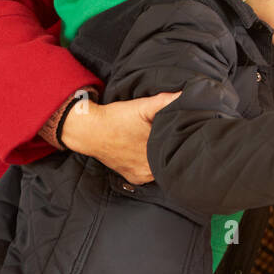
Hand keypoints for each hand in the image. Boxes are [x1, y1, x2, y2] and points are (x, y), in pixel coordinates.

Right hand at [60, 92, 181, 185]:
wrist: (88, 131)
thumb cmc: (116, 118)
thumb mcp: (141, 106)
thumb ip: (165, 101)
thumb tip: (184, 95)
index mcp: (156, 152)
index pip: (180, 149)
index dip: (182, 140)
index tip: (181, 132)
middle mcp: (149, 168)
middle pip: (169, 159)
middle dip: (172, 148)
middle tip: (170, 136)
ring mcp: (141, 175)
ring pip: (160, 168)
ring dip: (160, 157)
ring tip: (156, 143)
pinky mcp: (133, 177)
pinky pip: (148, 174)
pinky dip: (150, 165)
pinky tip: (148, 153)